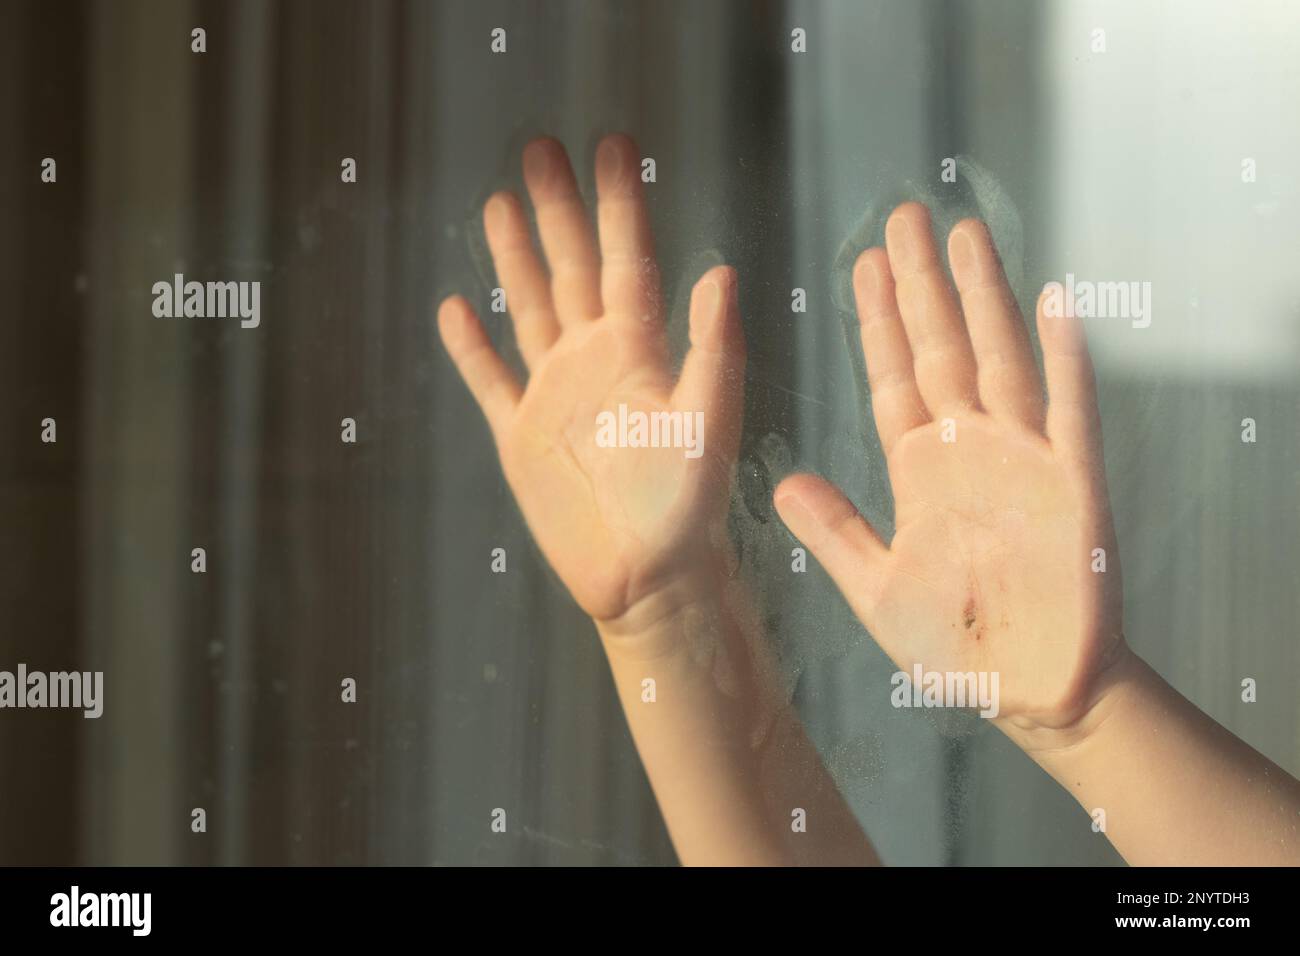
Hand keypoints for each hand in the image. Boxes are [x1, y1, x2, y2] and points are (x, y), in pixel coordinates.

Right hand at [438, 135, 744, 626]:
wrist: (648, 579)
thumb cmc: (690, 507)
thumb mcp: (708, 423)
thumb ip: (713, 350)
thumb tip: (720, 272)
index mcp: (641, 352)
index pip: (627, 261)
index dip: (619, 205)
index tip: (612, 146)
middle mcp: (596, 360)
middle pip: (569, 268)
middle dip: (555, 209)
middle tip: (538, 148)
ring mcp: (555, 395)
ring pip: (529, 308)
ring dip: (514, 257)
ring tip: (496, 203)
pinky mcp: (522, 436)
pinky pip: (490, 380)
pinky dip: (472, 347)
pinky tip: (456, 308)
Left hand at [775, 202, 1125, 733]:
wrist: (1034, 694)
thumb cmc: (959, 648)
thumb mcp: (876, 587)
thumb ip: (834, 531)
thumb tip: (782, 484)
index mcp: (920, 471)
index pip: (894, 377)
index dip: (877, 322)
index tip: (860, 265)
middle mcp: (969, 452)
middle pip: (940, 348)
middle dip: (920, 284)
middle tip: (902, 216)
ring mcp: (1022, 461)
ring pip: (999, 358)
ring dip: (983, 296)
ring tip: (964, 233)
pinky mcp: (1072, 485)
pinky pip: (1069, 410)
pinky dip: (1064, 357)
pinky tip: (1054, 300)